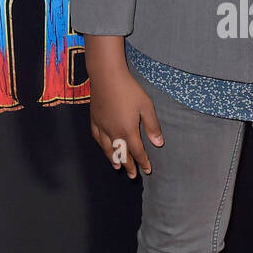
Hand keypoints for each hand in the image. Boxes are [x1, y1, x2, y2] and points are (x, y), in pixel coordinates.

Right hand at [82, 35, 163, 176]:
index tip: (147, 170)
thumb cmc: (129, 89)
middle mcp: (113, 132)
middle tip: (132, 176)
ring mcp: (102, 126)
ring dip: (113, 159)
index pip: (137, 151)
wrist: (107, 76)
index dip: (143, 161)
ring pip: (107, 148)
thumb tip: (158, 143)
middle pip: (121, 153)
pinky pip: (97, 137)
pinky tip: (103, 147)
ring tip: (117, 167)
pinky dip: (101, 146)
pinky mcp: (94, 119)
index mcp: (128, 130)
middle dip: (128, 165)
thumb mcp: (146, 106)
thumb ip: (152, 126)